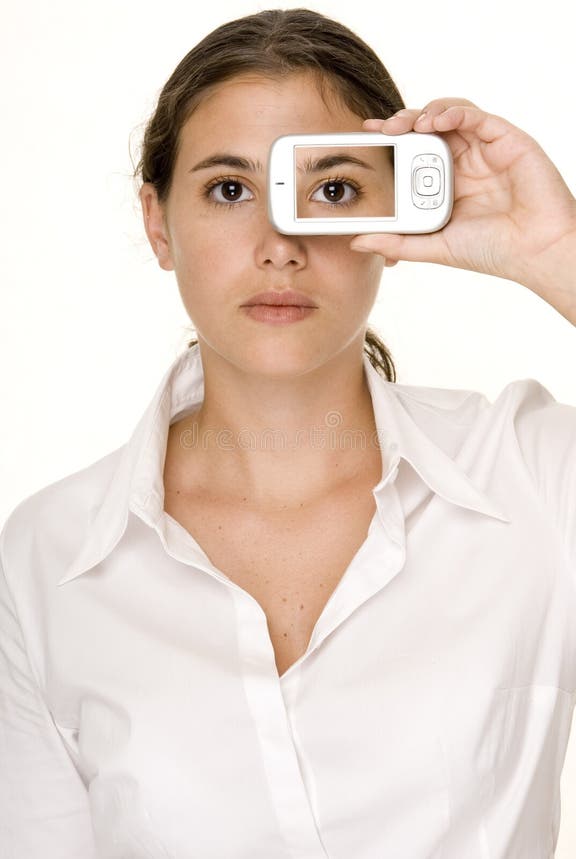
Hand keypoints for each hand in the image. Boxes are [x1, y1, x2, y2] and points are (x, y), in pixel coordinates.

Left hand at [350, 98, 575, 286]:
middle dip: (401, 123)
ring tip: (406, 125)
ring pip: (449, 114)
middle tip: (382, 129)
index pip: (413, 152)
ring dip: (424, 113)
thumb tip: (356, 242)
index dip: (390, 142)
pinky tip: (434, 121)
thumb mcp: (434, 247)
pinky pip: (475, 115)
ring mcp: (484, 149)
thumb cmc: (491, 251)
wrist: (535, 252)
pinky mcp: (505, 138)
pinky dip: (453, 111)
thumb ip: (397, 242)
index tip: (366, 138)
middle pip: (427, 128)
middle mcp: (464, 162)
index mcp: (447, 183)